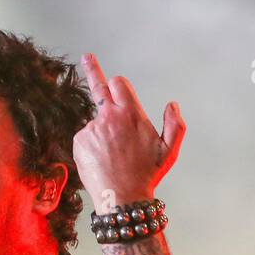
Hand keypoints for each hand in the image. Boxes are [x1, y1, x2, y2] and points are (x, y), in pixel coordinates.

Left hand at [73, 53, 185, 210]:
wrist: (121, 197)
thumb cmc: (147, 175)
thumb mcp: (169, 151)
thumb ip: (175, 125)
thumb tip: (172, 104)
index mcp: (131, 114)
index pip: (119, 84)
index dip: (118, 83)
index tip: (107, 71)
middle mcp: (109, 117)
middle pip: (98, 86)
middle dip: (93, 69)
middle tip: (87, 56)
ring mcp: (92, 128)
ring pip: (95, 121)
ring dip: (102, 131)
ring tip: (112, 156)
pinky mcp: (79, 141)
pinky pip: (85, 137)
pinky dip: (91, 145)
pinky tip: (102, 161)